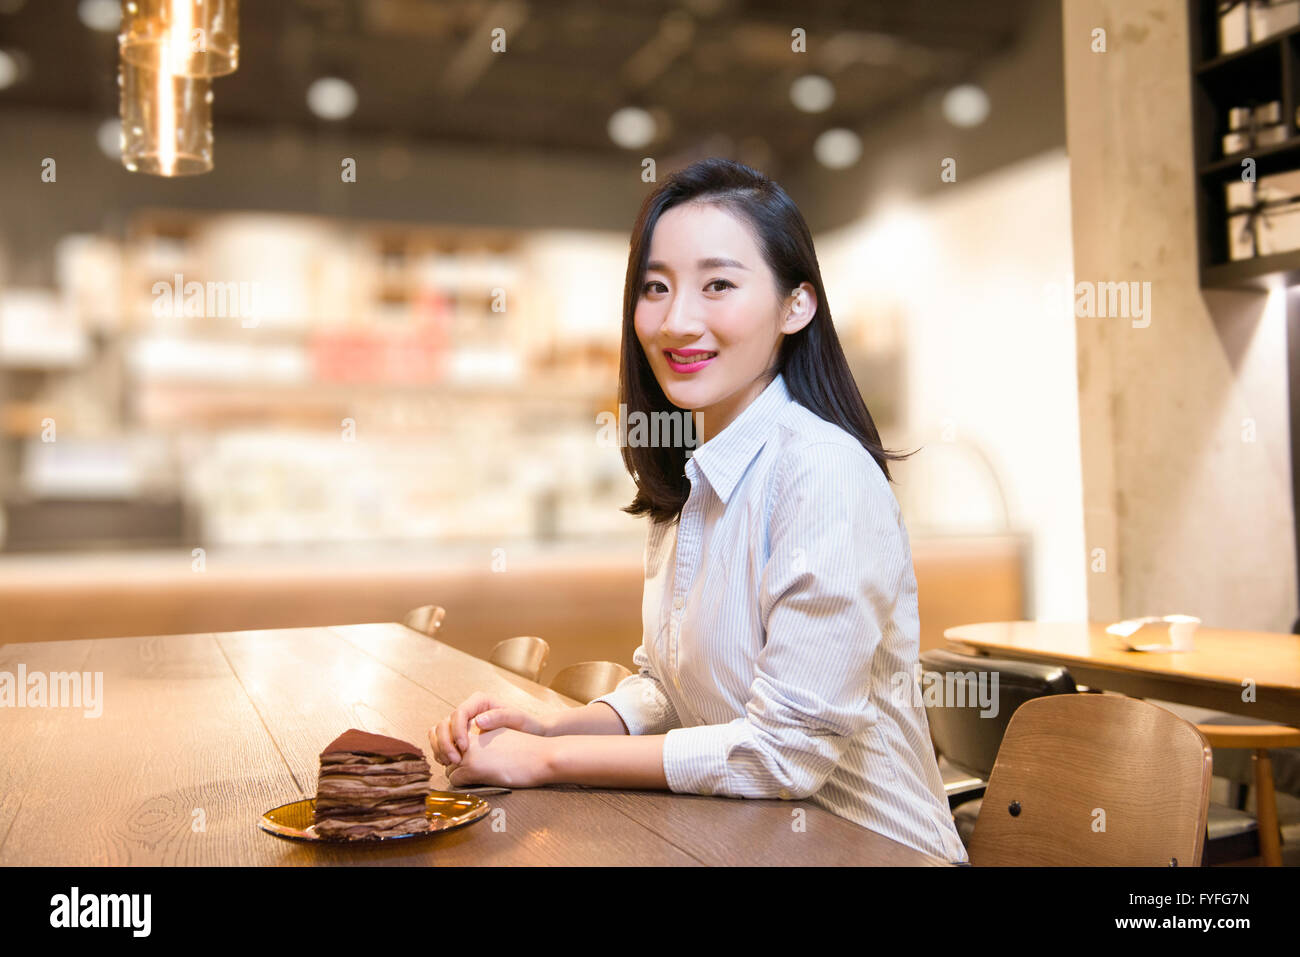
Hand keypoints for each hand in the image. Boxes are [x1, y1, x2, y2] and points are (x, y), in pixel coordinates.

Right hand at [428, 692, 549, 766]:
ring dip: (440, 749)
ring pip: (438, 732)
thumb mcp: (517, 719)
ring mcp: (462, 723)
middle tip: (454, 761)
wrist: (532, 734)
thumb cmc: (527, 725)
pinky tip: (451, 764)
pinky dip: (442, 752)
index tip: (464, 748)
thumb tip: (477, 721)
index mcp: (479, 701)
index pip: (458, 713)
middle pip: (443, 723)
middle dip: (445, 743)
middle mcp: (468, 710)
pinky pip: (443, 742)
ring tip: (449, 764)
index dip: (457, 731)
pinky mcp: (460, 736)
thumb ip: (499, 717)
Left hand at [444, 726, 554, 788]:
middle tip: (462, 768)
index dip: (447, 746)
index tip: (455, 756)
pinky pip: (455, 780)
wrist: (541, 756)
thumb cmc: (524, 749)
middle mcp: (468, 735)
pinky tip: (480, 780)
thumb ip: (479, 738)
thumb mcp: (498, 735)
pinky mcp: (472, 767)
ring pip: (448, 768)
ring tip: (477, 774)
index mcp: (475, 724)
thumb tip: (461, 751)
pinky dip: (463, 783)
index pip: (445, 732)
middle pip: (444, 752)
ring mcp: (468, 751)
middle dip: (449, 761)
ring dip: (458, 774)